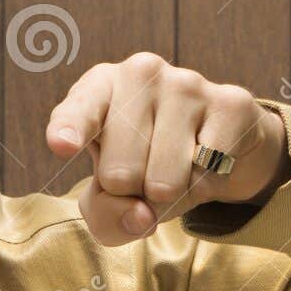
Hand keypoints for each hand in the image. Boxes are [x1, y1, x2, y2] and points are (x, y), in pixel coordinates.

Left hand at [45, 53, 290, 245]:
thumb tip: (141, 217)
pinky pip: (207, 178)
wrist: (216, 139)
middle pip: (121, 174)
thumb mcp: (110, 191)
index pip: (81, 110)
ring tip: (174, 169)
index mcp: (99, 87)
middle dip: (131, 196)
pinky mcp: (230, 104)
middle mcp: (140, 73)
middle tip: (143, 175)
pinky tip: (206, 158)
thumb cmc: (146, 163)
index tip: (60, 145)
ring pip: (165, 182)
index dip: (70, 130)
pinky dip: (205, 187)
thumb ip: (106, 215)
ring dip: (170, 197)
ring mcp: (187, 83)